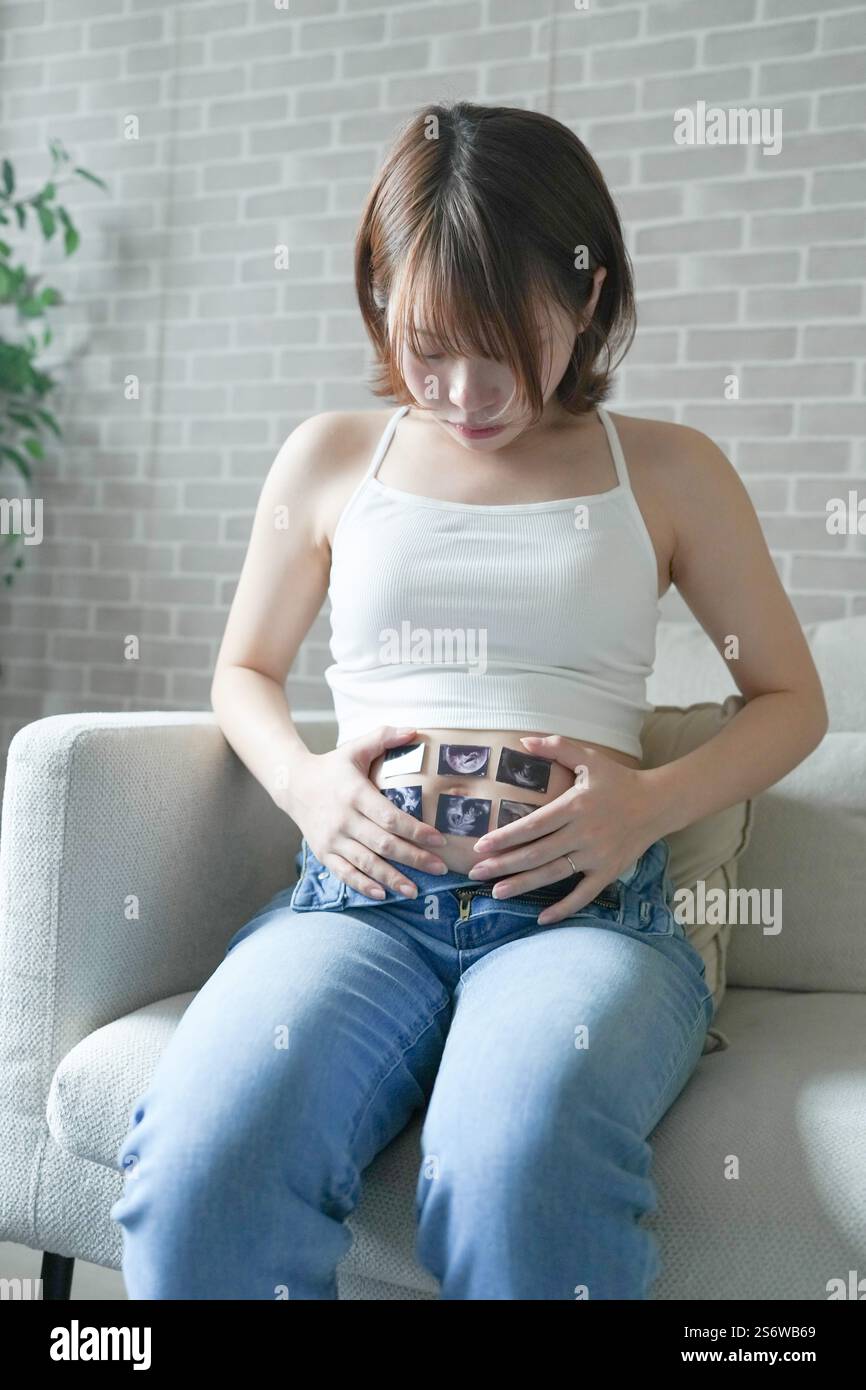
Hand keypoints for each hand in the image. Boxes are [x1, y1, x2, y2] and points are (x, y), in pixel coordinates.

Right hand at [282, 725, 448, 899]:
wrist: (293, 784)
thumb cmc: (332, 767)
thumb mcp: (355, 748)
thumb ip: (384, 737)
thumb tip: (415, 731)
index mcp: (355, 794)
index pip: (390, 817)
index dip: (416, 831)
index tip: (439, 840)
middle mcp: (343, 819)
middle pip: (383, 844)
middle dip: (414, 858)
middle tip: (440, 868)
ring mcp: (332, 839)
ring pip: (366, 863)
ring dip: (392, 878)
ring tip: (416, 891)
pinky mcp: (323, 852)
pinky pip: (345, 873)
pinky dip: (363, 886)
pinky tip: (382, 894)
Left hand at [467, 734, 657, 923]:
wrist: (658, 803)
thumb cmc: (618, 780)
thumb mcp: (589, 759)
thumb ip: (556, 747)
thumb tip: (523, 741)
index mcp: (575, 806)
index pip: (533, 825)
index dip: (505, 837)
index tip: (480, 846)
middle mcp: (584, 833)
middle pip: (537, 853)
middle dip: (503, 865)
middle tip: (476, 872)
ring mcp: (597, 856)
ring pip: (553, 874)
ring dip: (523, 885)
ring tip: (496, 892)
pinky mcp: (609, 872)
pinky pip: (584, 894)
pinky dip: (564, 908)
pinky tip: (542, 918)